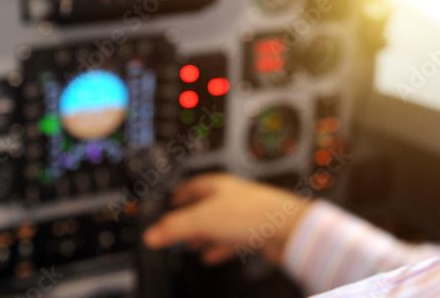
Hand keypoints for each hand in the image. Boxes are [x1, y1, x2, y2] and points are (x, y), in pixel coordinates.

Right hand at [142, 173, 311, 266]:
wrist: (288, 228)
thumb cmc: (252, 212)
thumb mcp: (202, 219)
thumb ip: (174, 228)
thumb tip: (151, 234)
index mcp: (217, 184)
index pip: (192, 186)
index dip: (178, 194)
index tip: (169, 201)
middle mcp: (231, 196)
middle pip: (204, 206)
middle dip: (189, 219)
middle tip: (176, 229)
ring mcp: (244, 214)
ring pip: (218, 225)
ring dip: (203, 236)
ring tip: (190, 245)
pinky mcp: (255, 232)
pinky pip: (231, 240)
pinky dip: (218, 248)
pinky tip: (211, 256)